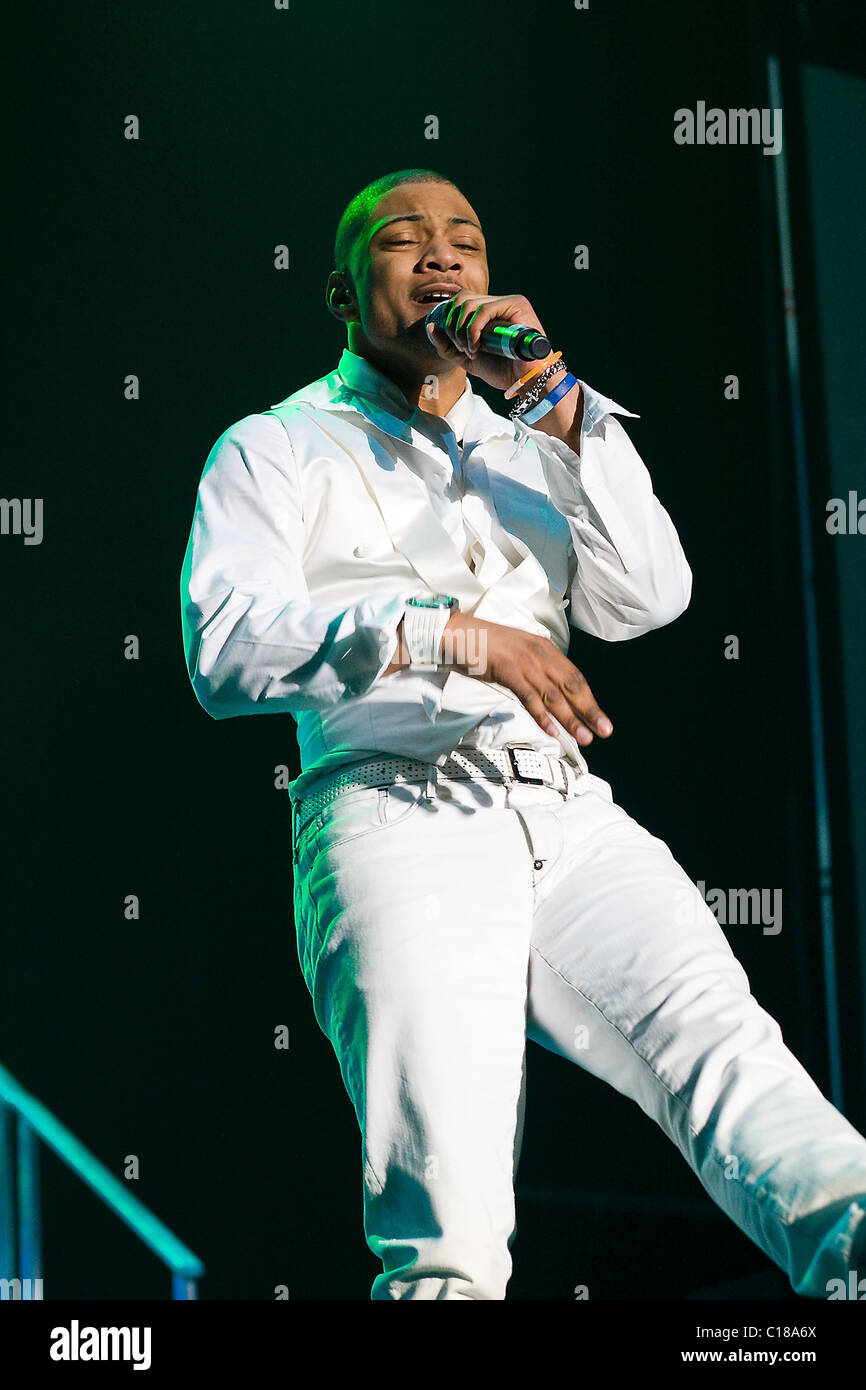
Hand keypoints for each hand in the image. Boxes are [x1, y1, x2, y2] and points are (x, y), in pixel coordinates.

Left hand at [425, 291, 550, 392]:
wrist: (525, 380)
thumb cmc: (502, 370)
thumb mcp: (466, 358)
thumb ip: (447, 345)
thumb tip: (431, 326)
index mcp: (487, 312)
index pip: (459, 302)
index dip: (450, 321)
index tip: (455, 346)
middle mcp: (497, 303)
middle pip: (460, 299)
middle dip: (453, 326)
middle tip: (462, 348)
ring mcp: (507, 302)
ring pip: (469, 304)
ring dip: (462, 331)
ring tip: (471, 350)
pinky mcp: (516, 304)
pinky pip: (483, 310)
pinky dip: (473, 330)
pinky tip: (477, 346)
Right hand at [445, 614, 611, 745]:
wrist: (458, 633)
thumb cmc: (484, 645)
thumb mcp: (517, 653)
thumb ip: (534, 669)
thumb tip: (548, 692)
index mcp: (544, 648)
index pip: (574, 677)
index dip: (589, 699)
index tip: (599, 718)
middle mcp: (539, 654)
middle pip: (571, 686)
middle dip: (589, 710)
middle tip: (604, 730)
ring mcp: (524, 662)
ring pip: (554, 695)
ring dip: (570, 719)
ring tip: (583, 737)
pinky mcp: (508, 671)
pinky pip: (530, 697)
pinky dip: (542, 716)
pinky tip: (551, 730)